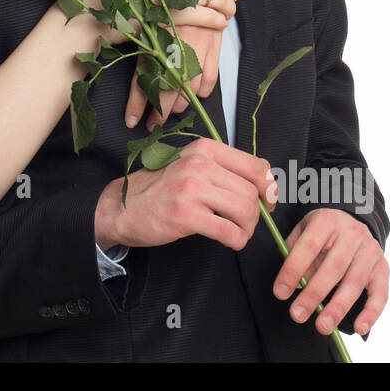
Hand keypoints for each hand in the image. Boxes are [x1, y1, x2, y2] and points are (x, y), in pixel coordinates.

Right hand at [93, 138, 275, 250]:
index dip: (268, 188)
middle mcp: (199, 164)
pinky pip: (229, 231)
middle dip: (256, 214)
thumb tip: (263, 185)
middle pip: (252, 192)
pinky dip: (237, 241)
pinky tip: (229, 241)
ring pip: (245, 211)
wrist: (121, 208)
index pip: (256, 166)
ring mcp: (191, 189)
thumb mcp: (190, 165)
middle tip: (246, 224)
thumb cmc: (159, 189)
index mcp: (204, 149)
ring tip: (237, 233)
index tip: (265, 201)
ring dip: (248, 229)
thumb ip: (222, 169)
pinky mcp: (186, 215)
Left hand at [122, 0, 242, 127]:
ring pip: (189, 87)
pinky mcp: (214, 43)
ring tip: (170, 114)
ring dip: (180, 104)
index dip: (137, 102)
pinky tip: (196, 96)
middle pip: (167, 88)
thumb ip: (124, 19)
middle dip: (160, 112)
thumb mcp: (139, 1)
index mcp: (152, 34)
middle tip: (152, 125)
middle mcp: (175, 43)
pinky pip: (210, 76)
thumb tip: (94, 32)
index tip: (132, 121)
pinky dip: (204, 90)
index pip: (143, 76)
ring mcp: (197, 45)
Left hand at [272, 208, 389, 337]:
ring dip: (338, 308)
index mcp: (327, 220)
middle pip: (333, 267)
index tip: (280, 292)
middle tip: (297, 315)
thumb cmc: (322, 233)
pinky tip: (359, 327)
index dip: (293, 270)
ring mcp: (370, 250)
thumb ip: (295, 255)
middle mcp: (352, 233)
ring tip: (323, 326)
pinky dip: (371, 313)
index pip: (309, 246)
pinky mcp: (383, 267)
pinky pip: (380, 293)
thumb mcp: (303, 232)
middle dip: (314, 294)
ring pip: (354, 282)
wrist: (352, 220)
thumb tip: (291, 287)